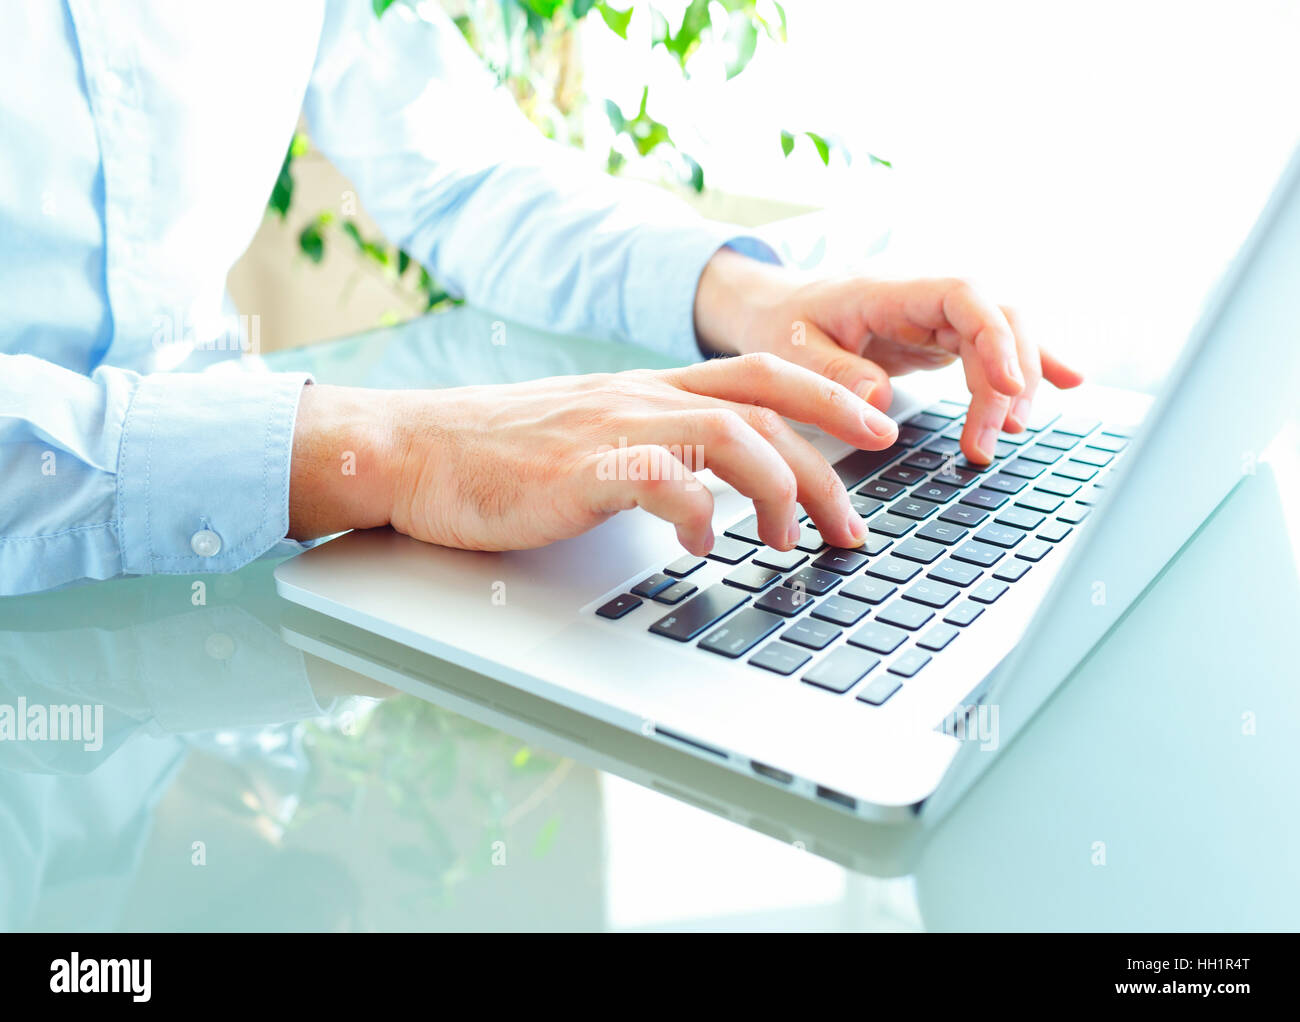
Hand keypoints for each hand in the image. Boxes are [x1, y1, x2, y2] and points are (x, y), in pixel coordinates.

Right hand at [288, 354, 897, 554]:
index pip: (762, 377)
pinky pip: (659, 481)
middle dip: (828, 463)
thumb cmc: (500, 454)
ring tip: (787, 544)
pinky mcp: (578, 467)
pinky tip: (702, 549)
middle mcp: (642, 396)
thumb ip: (653, 452)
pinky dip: (696, 515)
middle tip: (854, 525)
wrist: (415, 448)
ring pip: (728, 434)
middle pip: (765, 404)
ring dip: (777, 490)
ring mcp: (611, 426)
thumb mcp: (592, 439)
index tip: (880, 430)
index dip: (831, 397)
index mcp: (650, 388)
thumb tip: (709, 493)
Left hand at [694, 249, 1083, 462]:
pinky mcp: (944, 338)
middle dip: (1005, 380)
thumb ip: (833, 374)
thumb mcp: (791, 350)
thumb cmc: (783, 325)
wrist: (778, 310)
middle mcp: (925, 296)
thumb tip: (878, 402)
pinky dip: (1033, 364)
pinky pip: (995, 346)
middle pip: (997, 320)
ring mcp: (939, 317)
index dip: (994, 338)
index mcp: (891, 290)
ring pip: (1004, 336)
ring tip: (1005, 435)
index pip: (964, 297)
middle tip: (990, 440)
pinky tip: (1070, 382)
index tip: (1008, 386)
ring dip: (1015, 385)